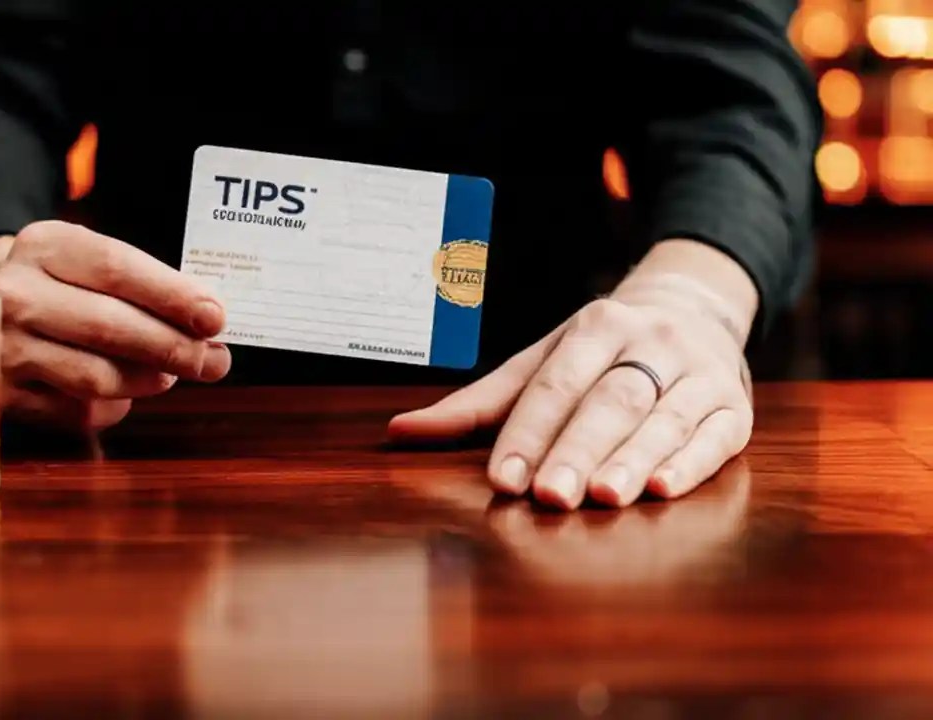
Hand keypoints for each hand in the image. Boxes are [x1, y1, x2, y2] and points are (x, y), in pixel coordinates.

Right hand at [0, 221, 230, 431]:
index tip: (215, 318)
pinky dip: (115, 406)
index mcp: (45, 245)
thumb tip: (206, 324)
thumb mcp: (89, 263)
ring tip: (171, 374)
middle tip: (215, 362)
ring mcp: (4, 348)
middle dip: (174, 348)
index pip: (118, 269)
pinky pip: (78, 412)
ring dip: (149, 380)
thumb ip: (142, 286)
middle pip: (110, 327)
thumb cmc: (61, 285)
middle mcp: (16, 295)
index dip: (172, 296)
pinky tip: (125, 391)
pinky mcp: (3, 396)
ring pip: (96, 377)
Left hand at [389, 277, 753, 509]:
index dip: (527, 432)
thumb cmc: (598, 353)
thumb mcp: (539, 363)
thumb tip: (398, 433)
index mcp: (594, 327)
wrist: (693, 310)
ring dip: (632, 460)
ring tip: (605, 498)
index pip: (554, 384)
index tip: (503, 480)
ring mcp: (697, 372)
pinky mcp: (734, 405)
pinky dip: (690, 463)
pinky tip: (664, 489)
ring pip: (663, 418)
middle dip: (577, 450)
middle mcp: (649, 343)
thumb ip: (475, 406)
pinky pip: (715, 435)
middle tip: (550, 496)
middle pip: (610, 401)